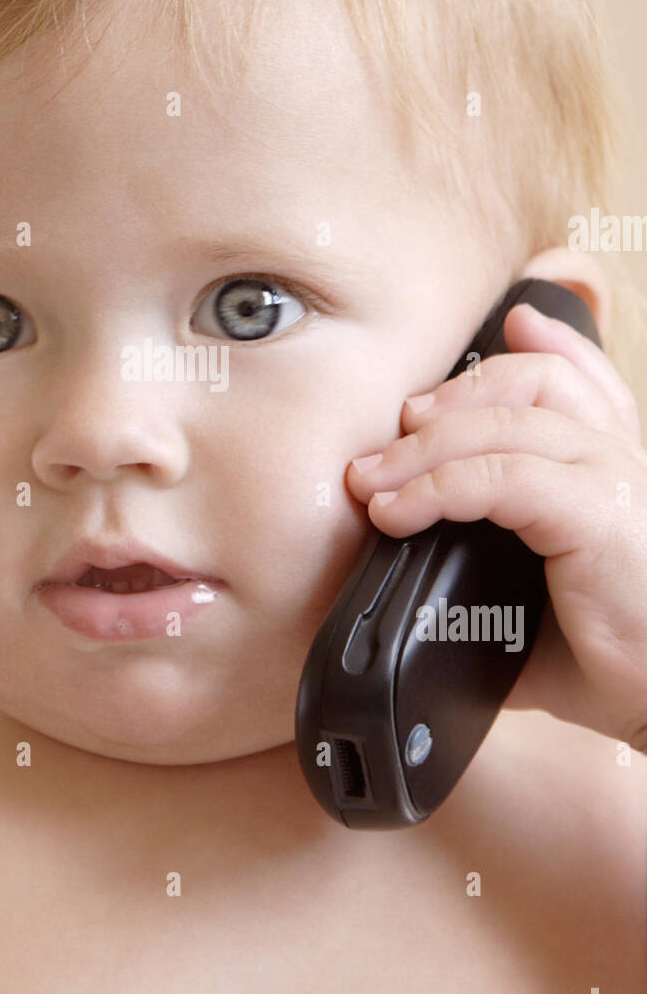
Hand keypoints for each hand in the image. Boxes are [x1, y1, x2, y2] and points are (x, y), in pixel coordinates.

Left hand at [345, 302, 646, 752]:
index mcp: (614, 473)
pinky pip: (503, 477)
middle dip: (453, 395)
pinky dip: (438, 487)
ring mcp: (614, 482)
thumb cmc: (621, 667)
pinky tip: (399, 512)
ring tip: (372, 480)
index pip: (581, 382)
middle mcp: (620, 464)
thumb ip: (490, 589)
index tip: (506, 326)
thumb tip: (419, 606)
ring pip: (508, 422)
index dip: (543, 345)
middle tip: (390, 433)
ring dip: (424, 446)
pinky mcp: (601, 516)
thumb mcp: (543, 615)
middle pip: (535, 382)